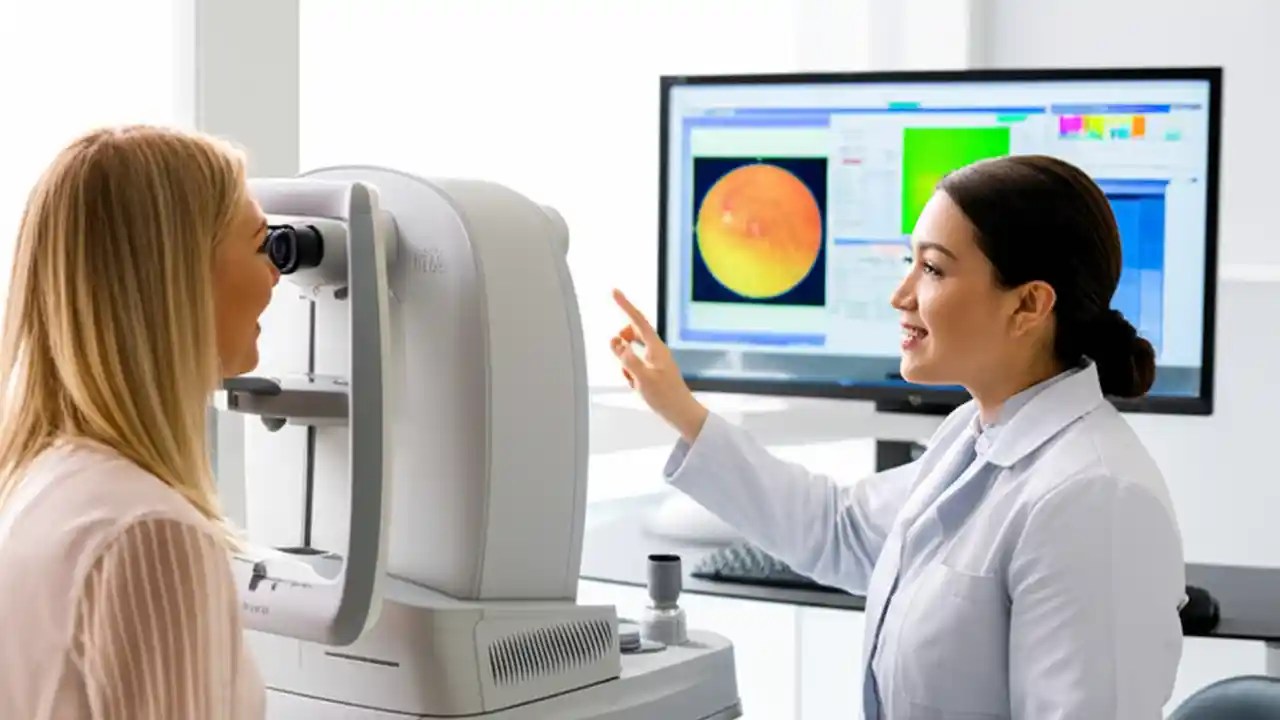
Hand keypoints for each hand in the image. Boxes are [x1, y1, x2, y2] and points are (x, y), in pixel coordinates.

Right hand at [610, 289, 708, 443]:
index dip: (625, 306)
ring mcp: (655, 360)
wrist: (681, 414)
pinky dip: (630, 370)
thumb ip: (628, 360)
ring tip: (631, 378)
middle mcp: (656, 351)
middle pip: (634, 333)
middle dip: (623, 341)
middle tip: (618, 354)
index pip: (638, 321)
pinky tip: (635, 384)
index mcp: (656, 348)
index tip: (615, 292)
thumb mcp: (642, 379)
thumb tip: (617, 342)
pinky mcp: (653, 370)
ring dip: (625, 360)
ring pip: (632, 350)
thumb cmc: (665, 397)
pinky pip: (635, 363)